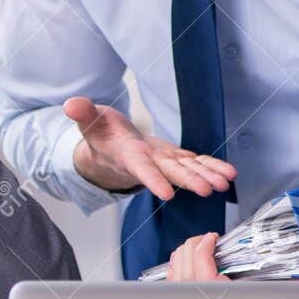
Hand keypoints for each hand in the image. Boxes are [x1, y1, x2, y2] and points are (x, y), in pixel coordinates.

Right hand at [63, 97, 237, 200]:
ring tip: (224, 183)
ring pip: (187, 171)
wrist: (111, 149)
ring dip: (206, 177)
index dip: (153, 181)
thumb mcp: (90, 121)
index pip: (141, 170)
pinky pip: (196, 164)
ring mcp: (164, 162)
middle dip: (189, 181)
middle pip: (170, 173)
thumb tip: (70, 105)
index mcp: (128, 156)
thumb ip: (83, 113)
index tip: (166, 194)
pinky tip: (228, 173)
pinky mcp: (174, 158)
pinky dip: (212, 168)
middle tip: (207, 189)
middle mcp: (149, 163)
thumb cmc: (101, 136)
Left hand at [164, 230, 298, 281]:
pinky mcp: (172, 297)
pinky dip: (178, 264)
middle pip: (185, 250)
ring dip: (186, 251)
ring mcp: (177, 291)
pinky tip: (187, 266)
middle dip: (197, 242)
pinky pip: (170, 273)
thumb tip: (290, 276)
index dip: (208, 240)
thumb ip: (264, 286)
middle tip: (209, 242)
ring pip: (175, 259)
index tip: (215, 237)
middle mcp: (188, 286)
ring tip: (198, 250)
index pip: (200, 251)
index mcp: (206, 284)